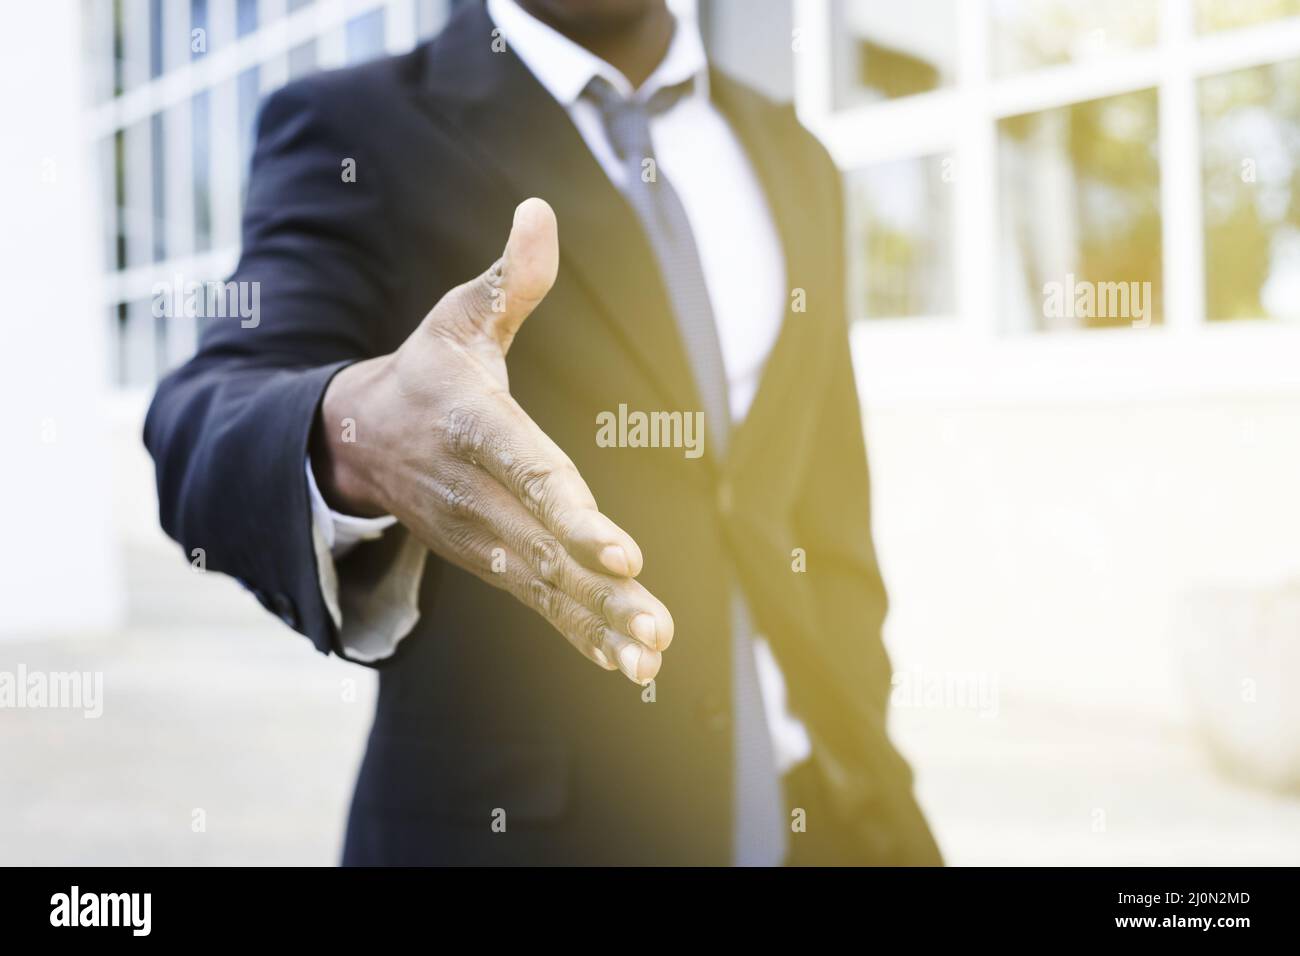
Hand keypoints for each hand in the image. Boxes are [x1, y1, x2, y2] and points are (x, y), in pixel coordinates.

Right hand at [311, 198, 670, 683]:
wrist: (359, 441)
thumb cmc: (426, 372)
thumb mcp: (458, 319)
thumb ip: (508, 280)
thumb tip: (539, 211)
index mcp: (477, 431)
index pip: (530, 474)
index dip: (574, 516)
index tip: (621, 551)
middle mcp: (479, 496)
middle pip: (547, 548)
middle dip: (602, 591)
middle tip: (656, 624)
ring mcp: (484, 538)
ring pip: (548, 587)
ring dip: (601, 625)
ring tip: (653, 656)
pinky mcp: (494, 562)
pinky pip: (541, 604)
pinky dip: (583, 636)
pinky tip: (632, 668)